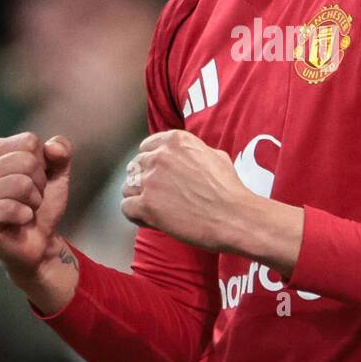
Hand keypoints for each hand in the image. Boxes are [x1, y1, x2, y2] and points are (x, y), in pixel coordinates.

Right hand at [0, 133, 74, 302]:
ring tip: (26, 208)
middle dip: (40, 183)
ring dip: (34, 201)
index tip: (36, 179)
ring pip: (21, 184)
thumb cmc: (44, 203)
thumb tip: (51, 147)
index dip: (43, 163)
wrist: (40, 241)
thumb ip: (61, 151)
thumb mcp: (59, 173)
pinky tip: (20, 220)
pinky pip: (13, 208)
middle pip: (26, 162)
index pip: (29, 142)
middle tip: (32, 197)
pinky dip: (26, 216)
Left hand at [120, 131, 303, 273]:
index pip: (146, 147)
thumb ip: (194, 152)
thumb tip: (187, 160)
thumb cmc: (230, 190)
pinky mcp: (146, 205)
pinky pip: (126, 208)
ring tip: (155, 209)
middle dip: (144, 181)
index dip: (151, 163)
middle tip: (159, 195)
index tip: (158, 175)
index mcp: (176, 141)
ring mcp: (151, 181)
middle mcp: (159, 156)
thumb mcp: (216, 156)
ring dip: (138, 197)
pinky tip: (151, 220)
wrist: (234, 216)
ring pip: (127, 187)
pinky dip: (136, 215)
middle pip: (136, 167)